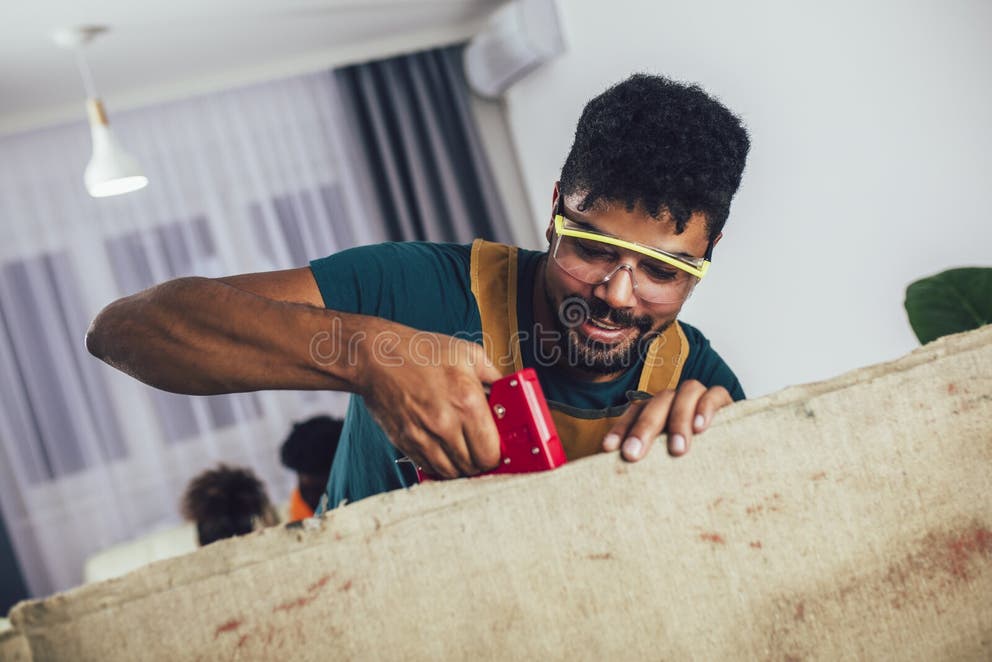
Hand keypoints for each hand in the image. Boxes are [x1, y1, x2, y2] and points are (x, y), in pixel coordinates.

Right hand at [355, 320, 503, 478]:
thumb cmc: (420, 351)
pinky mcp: (406, 442)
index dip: (499, 453)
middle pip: (474, 466)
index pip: (492, 451)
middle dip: (482, 461)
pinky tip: (444, 450)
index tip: (499, 447)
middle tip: (482, 449)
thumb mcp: (468, 354)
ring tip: (463, 451)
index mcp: (467, 401)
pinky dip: (440, 465)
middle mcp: (446, 423)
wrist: (377, 357)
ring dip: (461, 466)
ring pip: (451, 472)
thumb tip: (510, 394)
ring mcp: (423, 435)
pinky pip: (429, 467)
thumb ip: (494, 377)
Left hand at [600, 380, 731, 460]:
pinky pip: (715, 394)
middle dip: (644, 428)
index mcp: (658, 411)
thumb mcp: (666, 465)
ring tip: (677, 449)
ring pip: (685, 392)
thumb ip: (647, 466)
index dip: (621, 428)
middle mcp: (676, 401)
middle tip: (634, 455)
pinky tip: (701, 428)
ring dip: (678, 419)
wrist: (739, 457)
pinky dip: (706, 408)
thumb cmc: (693, 464)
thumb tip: (614, 483)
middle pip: (657, 402)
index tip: (609, 449)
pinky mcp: (724, 400)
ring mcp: (700, 397)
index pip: (635, 411)